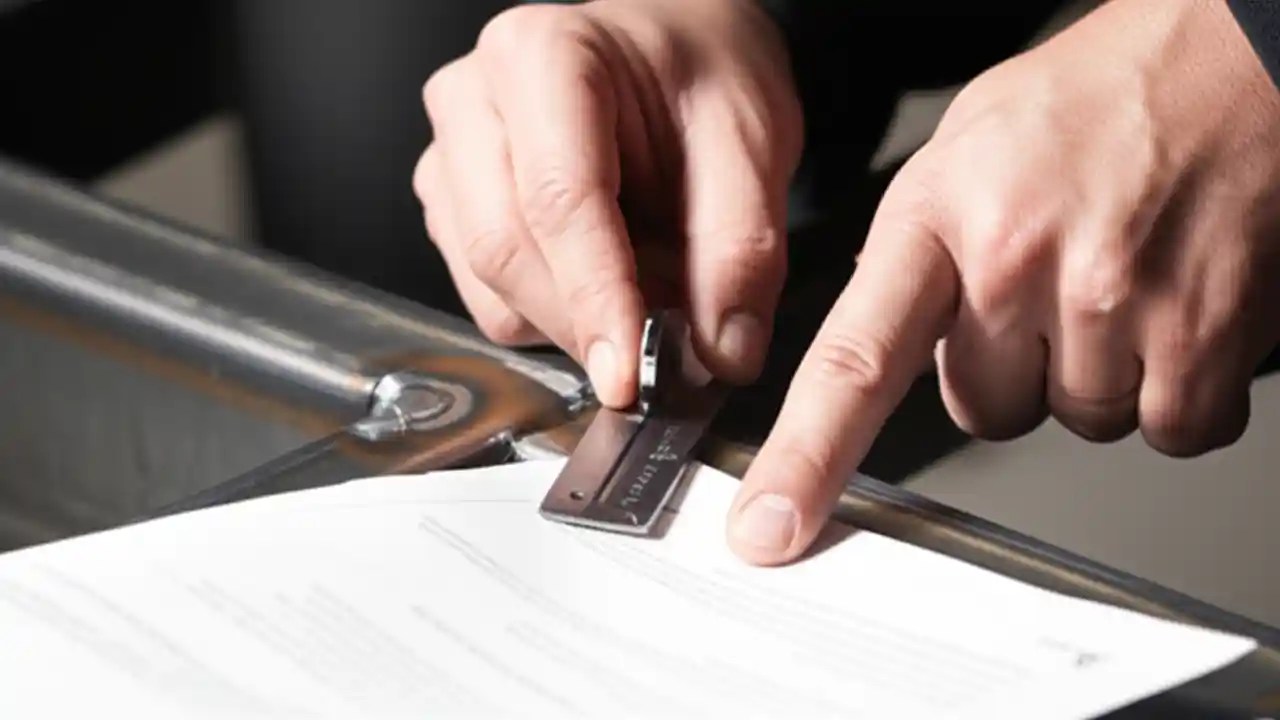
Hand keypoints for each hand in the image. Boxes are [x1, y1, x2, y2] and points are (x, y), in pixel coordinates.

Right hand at [414, 0, 802, 405]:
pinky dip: (554, 317)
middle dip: (586, 321)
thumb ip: (741, 249)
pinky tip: (604, 279)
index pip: (558, 199)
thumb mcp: (751, 142)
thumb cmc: (702, 71)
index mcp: (544, 56)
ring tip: (647, 284)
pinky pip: (489, 298)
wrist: (677, 51)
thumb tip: (722, 351)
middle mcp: (474, 99)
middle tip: (665, 347)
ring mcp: (452, 156)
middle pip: (506, 249)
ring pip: (489, 287)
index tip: (628, 374)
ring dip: (573, 322)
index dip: (595, 298)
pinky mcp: (453, 206)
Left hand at [729, 0, 1279, 564]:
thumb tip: (882, 349)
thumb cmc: (1093, 99)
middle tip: (1048, 287)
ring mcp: (1113, 301)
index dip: (804, 459)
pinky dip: (1174, 389)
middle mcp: (1017, 263)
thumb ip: (916, 256)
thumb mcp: (964, 152)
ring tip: (1120, 276)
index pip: (852, 363)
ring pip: (1077, 419)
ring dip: (1096, 372)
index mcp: (938, 216)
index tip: (769, 527)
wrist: (1226, 55)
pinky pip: (1170, 427)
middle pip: (984, 407)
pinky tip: (1173, 309)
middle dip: (1011, 368)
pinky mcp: (1204, 334)